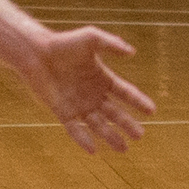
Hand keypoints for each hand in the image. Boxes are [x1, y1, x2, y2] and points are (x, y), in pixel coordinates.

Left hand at [18, 27, 155, 152]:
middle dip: (128, 124)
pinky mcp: (62, 112)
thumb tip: (132, 52)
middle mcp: (93, 94)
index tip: (152, 111)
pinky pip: (75, 129)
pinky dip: (83, 139)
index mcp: (102, 78)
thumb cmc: (64, 43)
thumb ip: (111, 44)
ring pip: (98, 124)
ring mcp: (78, 104)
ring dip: (111, 136)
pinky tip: (93, 149)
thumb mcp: (91, 38)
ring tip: (124, 149)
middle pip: (115, 113)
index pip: (125, 93)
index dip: (138, 101)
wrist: (36, 53)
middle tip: (140, 135)